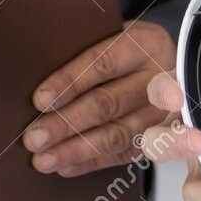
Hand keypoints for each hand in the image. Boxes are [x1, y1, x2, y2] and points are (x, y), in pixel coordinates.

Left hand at [23, 17, 175, 176]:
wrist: (165, 64)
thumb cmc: (126, 49)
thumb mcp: (112, 35)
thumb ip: (83, 50)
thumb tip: (38, 81)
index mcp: (147, 44)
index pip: (104, 63)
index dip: (70, 82)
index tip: (40, 100)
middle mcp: (161, 78)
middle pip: (109, 103)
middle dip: (67, 123)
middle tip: (35, 137)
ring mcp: (163, 111)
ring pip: (117, 134)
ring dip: (76, 150)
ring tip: (44, 159)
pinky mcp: (161, 137)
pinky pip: (124, 154)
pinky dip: (92, 162)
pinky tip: (66, 166)